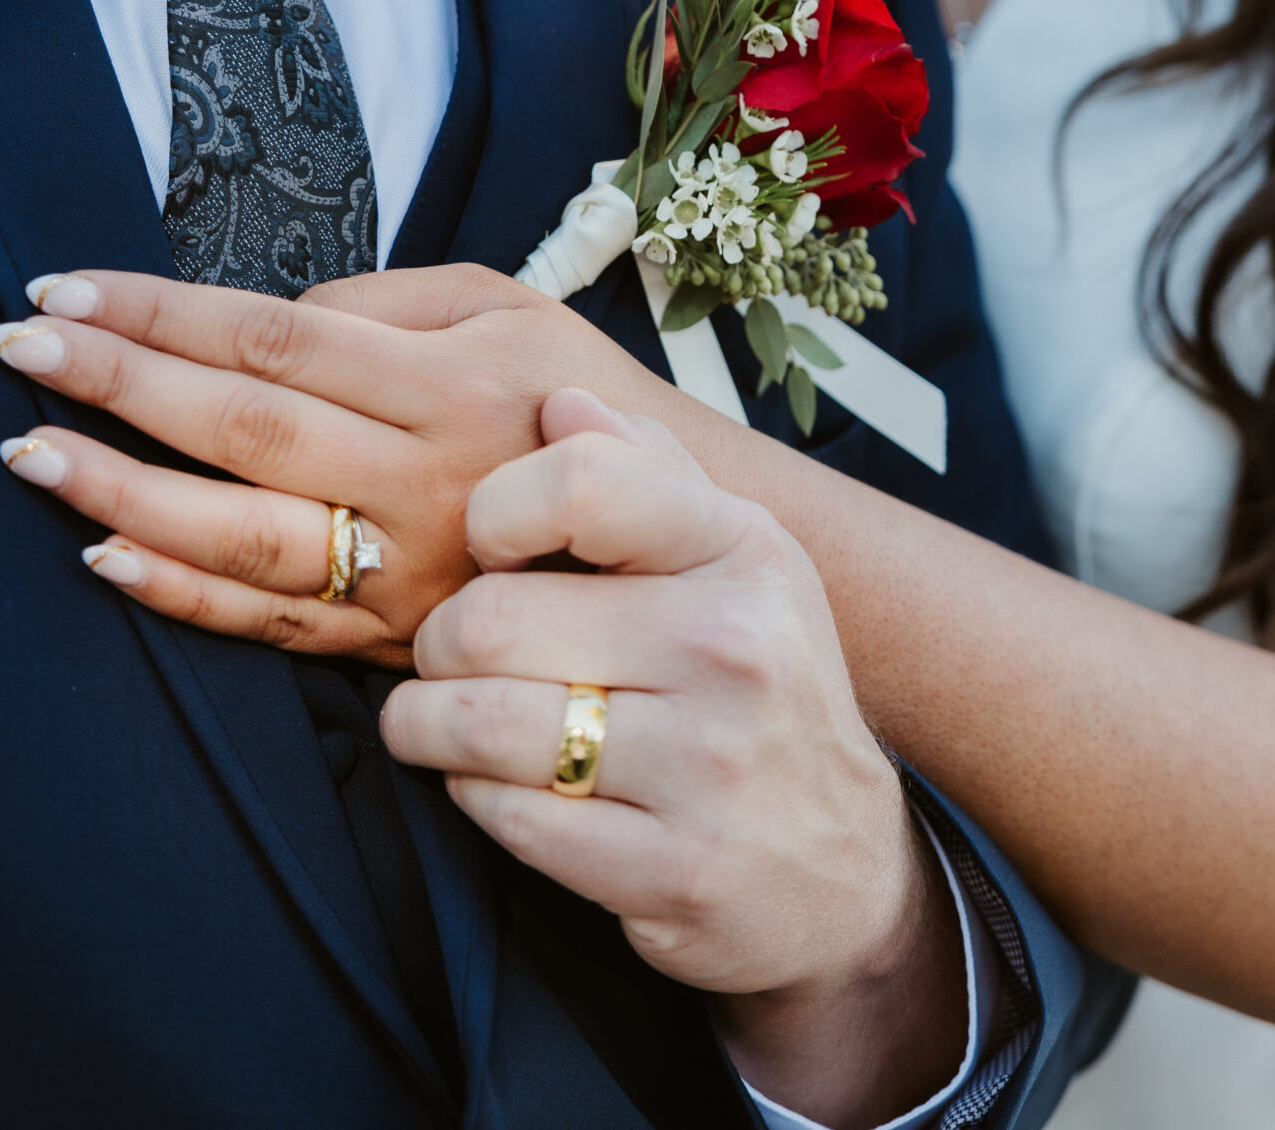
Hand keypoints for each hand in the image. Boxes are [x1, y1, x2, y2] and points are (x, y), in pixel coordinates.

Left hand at [0, 263, 666, 664]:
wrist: (679, 545)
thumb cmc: (578, 400)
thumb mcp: (512, 307)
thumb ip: (391, 304)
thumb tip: (271, 322)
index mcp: (452, 376)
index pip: (276, 338)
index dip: (164, 309)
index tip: (67, 284)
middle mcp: (423, 474)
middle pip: (244, 425)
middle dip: (118, 380)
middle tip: (17, 345)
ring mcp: (406, 567)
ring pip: (243, 530)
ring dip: (122, 490)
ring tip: (30, 454)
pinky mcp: (394, 642)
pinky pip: (274, 624)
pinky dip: (183, 594)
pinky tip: (107, 558)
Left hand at [384, 389, 965, 1129]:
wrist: (847, 868)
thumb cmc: (761, 686)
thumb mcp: (734, 559)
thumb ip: (646, 470)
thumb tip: (559, 401)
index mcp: (742, 548)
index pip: (580, 482)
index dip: (497, 510)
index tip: (490, 548)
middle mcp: (735, 647)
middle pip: (490, 618)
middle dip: (436, 645)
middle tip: (446, 658)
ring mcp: (710, 767)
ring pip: (478, 724)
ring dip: (427, 727)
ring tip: (439, 721)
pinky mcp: (676, 873)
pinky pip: (507, 820)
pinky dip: (473, 798)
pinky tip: (498, 786)